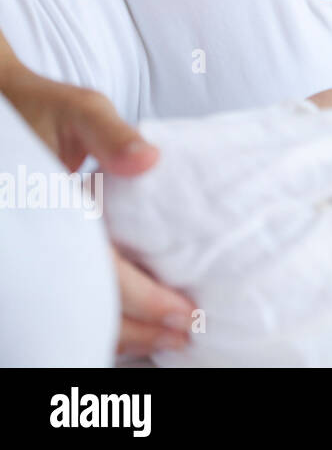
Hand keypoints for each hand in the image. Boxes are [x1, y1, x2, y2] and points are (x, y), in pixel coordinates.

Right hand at [0, 57, 195, 353]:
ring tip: (163, 341)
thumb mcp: (78, 111)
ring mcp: (31, 251)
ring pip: (68, 309)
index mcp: (49, 212)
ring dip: (117, 331)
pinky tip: (128, 326)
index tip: (182, 314)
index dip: (142, 299)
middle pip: (85, 305)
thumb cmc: (41, 108)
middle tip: (182, 339)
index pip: (100, 272)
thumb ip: (110, 134)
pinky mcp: (35, 253)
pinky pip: (60, 294)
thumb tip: (149, 159)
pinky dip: (95, 315)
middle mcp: (37, 240)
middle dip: (135, 331)